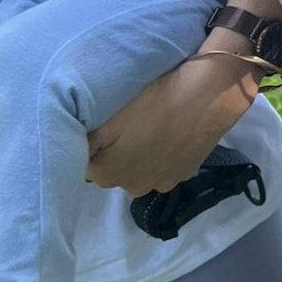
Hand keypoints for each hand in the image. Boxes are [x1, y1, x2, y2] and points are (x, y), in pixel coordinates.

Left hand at [86, 50, 257, 195]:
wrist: (210, 94)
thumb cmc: (154, 99)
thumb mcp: (110, 114)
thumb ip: (86, 139)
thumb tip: (72, 150)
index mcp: (108, 174)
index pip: (84, 163)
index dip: (89, 142)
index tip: (98, 123)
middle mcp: (131, 187)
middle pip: (111, 168)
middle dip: (112, 150)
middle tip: (124, 120)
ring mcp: (160, 183)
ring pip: (137, 168)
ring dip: (137, 153)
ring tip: (148, 124)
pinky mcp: (183, 174)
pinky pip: (160, 166)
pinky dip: (160, 153)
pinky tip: (167, 130)